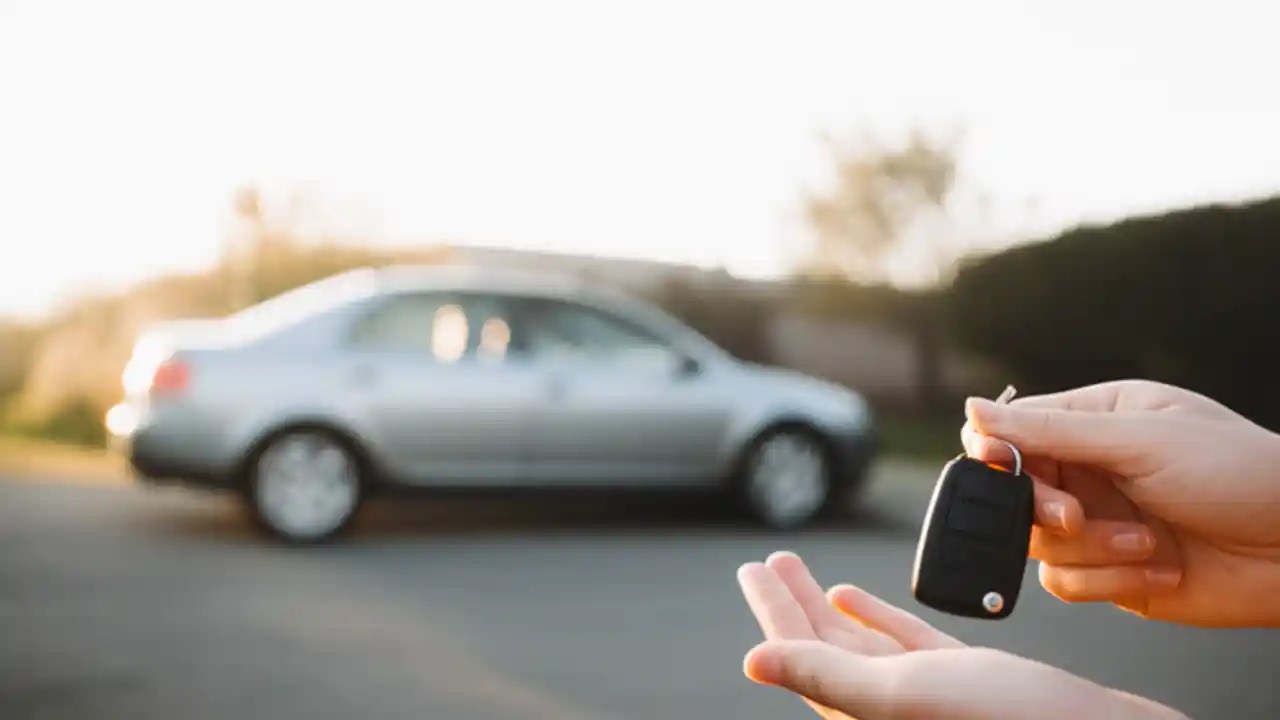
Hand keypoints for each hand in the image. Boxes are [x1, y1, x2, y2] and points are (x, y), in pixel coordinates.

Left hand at [736, 552, 1184, 719]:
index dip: (773, 612)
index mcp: (867, 716)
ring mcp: (929, 695)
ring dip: (825, 606)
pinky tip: (850, 596)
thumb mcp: (906, 693)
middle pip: (822, 650)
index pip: (801, 658)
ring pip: (858, 645)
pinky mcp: (964, 682)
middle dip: (790, 603)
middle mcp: (890, 710)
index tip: (750, 568)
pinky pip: (902, 645)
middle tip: (764, 562)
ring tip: (796, 569)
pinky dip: (875, 618)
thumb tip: (752, 663)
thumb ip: (828, 676)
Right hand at [962, 379, 1279, 626]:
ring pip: (1034, 542)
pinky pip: (1065, 581)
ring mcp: (1097, 522)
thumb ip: (1051, 430)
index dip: (996, 450)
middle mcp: (1089, 470)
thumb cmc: (1239, 473)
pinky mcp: (1109, 572)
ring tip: (1149, 542)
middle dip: (1043, 510)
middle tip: (1075, 516)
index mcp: (1095, 419)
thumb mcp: (1140, 439)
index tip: (1001, 466)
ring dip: (1091, 548)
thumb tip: (970, 410)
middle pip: (1012, 491)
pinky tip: (1162, 568)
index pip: (1013, 428)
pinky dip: (1110, 580)